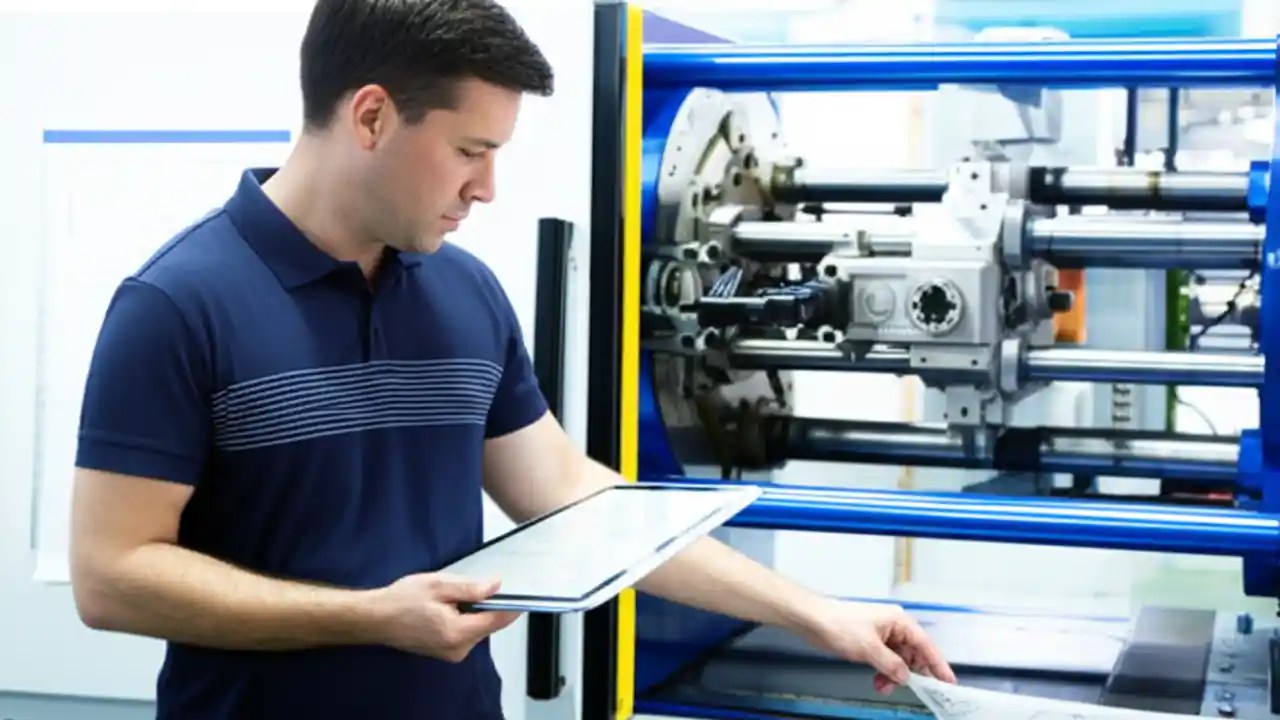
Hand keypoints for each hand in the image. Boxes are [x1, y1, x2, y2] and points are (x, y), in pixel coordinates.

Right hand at [369, 572, 519, 661]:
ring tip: (451, 597)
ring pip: (477, 629)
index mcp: (456, 633)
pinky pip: (466, 633)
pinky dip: (464, 619)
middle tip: (475, 585)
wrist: (375, 618)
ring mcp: (451, 653)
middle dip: (488, 606)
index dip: (511, 607)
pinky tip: (448, 607)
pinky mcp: (446, 652)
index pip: (496, 621)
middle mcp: (457, 648)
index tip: (523, 594)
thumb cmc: (401, 600)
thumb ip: (470, 588)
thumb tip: (496, 586)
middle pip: (488, 625)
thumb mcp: (438, 585)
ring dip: (474, 612)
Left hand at [796, 597, 955, 694]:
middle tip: (899, 687)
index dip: (938, 664)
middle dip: (908, 674)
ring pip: (899, 660)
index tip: (947, 681)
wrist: (814, 619)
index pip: (925, 645)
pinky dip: (884, 671)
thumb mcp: (869, 649)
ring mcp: (882, 634)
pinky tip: (876, 680)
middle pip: (913, 654)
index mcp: (899, 621)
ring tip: (881, 686)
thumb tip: (906, 676)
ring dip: (893, 675)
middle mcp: (894, 626)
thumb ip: (891, 665)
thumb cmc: (839, 625)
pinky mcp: (871, 641)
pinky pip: (886, 660)